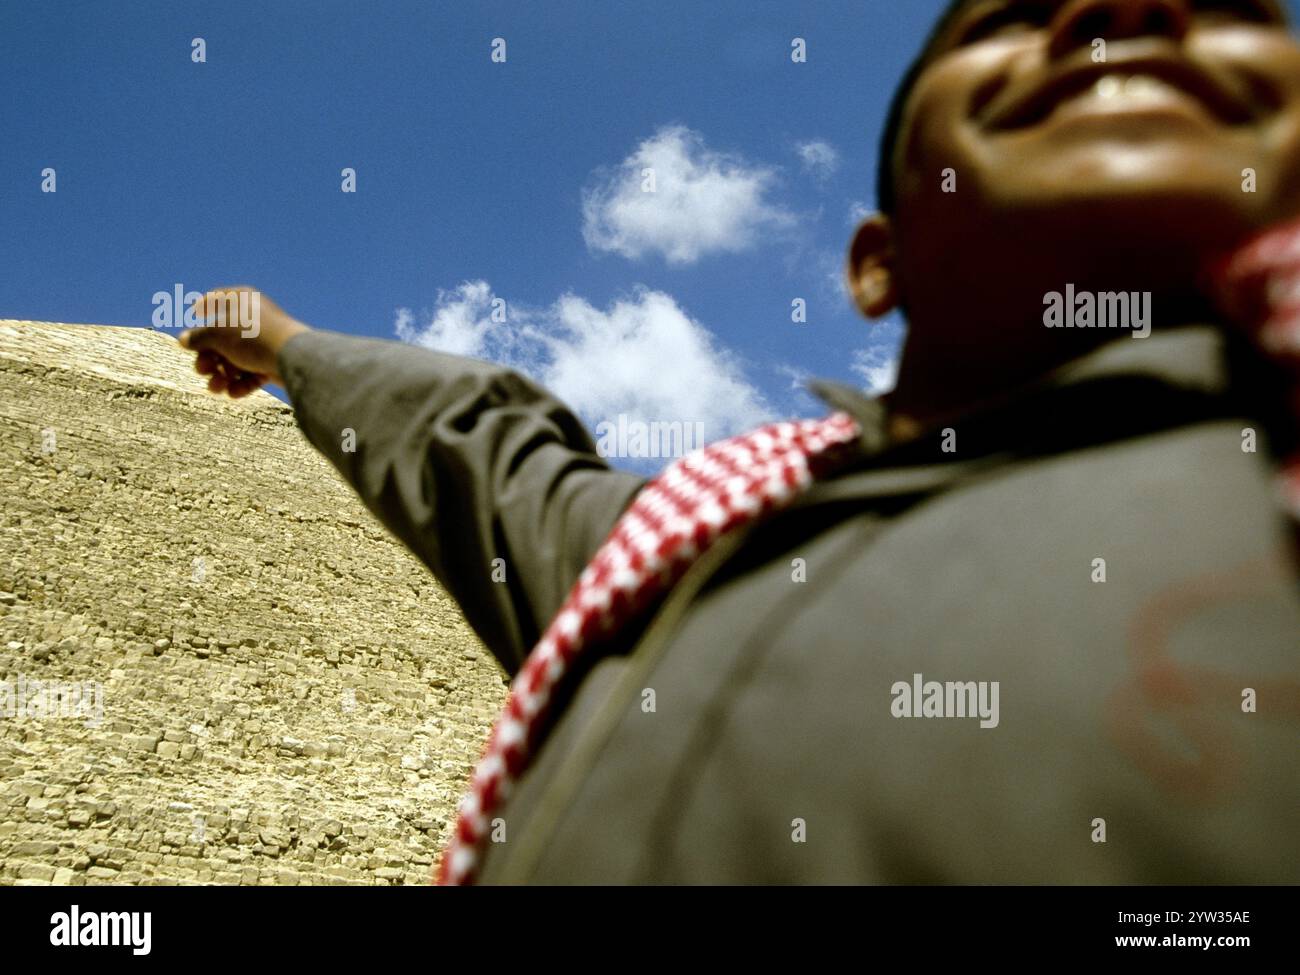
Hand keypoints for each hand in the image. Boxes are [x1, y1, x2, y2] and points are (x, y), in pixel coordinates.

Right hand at [177, 285, 310, 396]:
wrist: (294, 357)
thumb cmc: (253, 337)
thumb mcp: (217, 335)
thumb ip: (198, 337)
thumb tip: (183, 340)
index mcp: (243, 300)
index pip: (220, 298)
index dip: (206, 304)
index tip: (195, 312)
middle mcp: (255, 318)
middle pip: (223, 337)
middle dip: (209, 357)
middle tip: (201, 370)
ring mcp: (266, 341)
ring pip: (237, 358)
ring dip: (222, 375)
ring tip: (215, 388)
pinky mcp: (274, 362)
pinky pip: (252, 372)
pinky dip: (242, 383)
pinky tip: (233, 393)